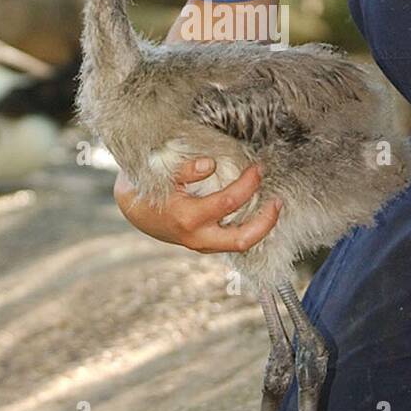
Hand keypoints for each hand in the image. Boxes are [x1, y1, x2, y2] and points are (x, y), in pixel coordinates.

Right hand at [113, 157, 281, 253]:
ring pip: (240, 245)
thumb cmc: (147, 188)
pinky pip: (232, 241)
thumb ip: (184, 170)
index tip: (258, 167)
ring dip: (262, 228)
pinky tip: (259, 213)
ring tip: (274, 207)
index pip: (228, 202)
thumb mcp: (160, 174)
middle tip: (278, 200)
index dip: (248, 183)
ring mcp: (201, 244)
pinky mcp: (204, 245)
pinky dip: (249, 229)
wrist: (132, 210)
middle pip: (242, 239)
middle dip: (266, 221)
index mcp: (187, 217)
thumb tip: (209, 165)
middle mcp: (197, 237)